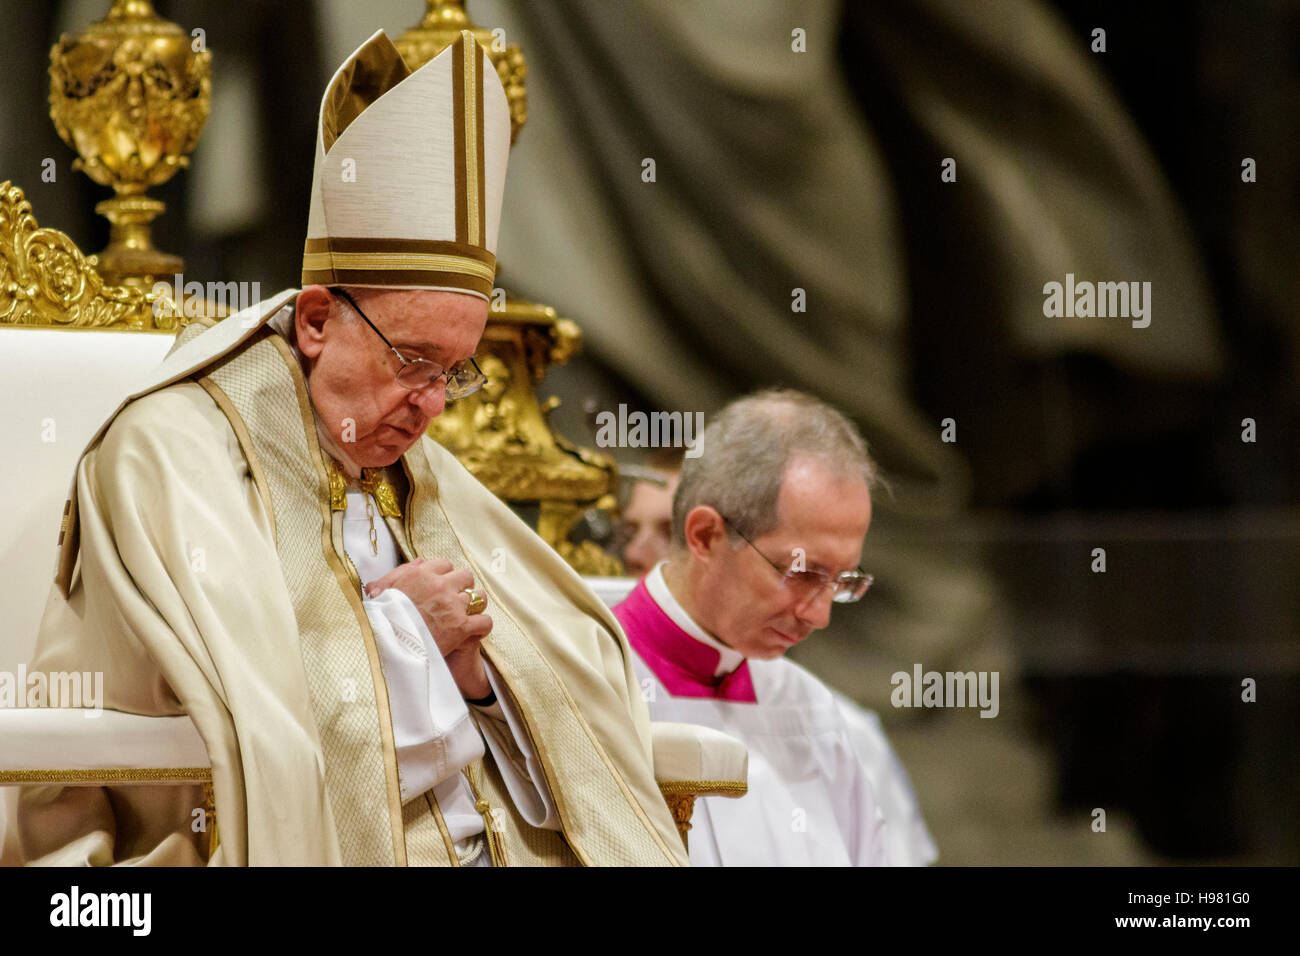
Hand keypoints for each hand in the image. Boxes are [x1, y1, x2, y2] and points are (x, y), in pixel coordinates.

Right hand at [366, 557, 492, 696]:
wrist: (385, 645)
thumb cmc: (380, 620)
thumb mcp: (382, 591)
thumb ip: (399, 574)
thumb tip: (421, 562)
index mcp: (420, 575)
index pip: (445, 564)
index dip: (445, 576)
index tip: (442, 586)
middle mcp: (439, 586)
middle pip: (465, 577)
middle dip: (463, 587)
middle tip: (456, 600)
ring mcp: (452, 606)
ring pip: (479, 597)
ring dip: (476, 605)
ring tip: (468, 614)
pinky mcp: (461, 627)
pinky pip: (485, 621)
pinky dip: (483, 627)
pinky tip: (475, 631)